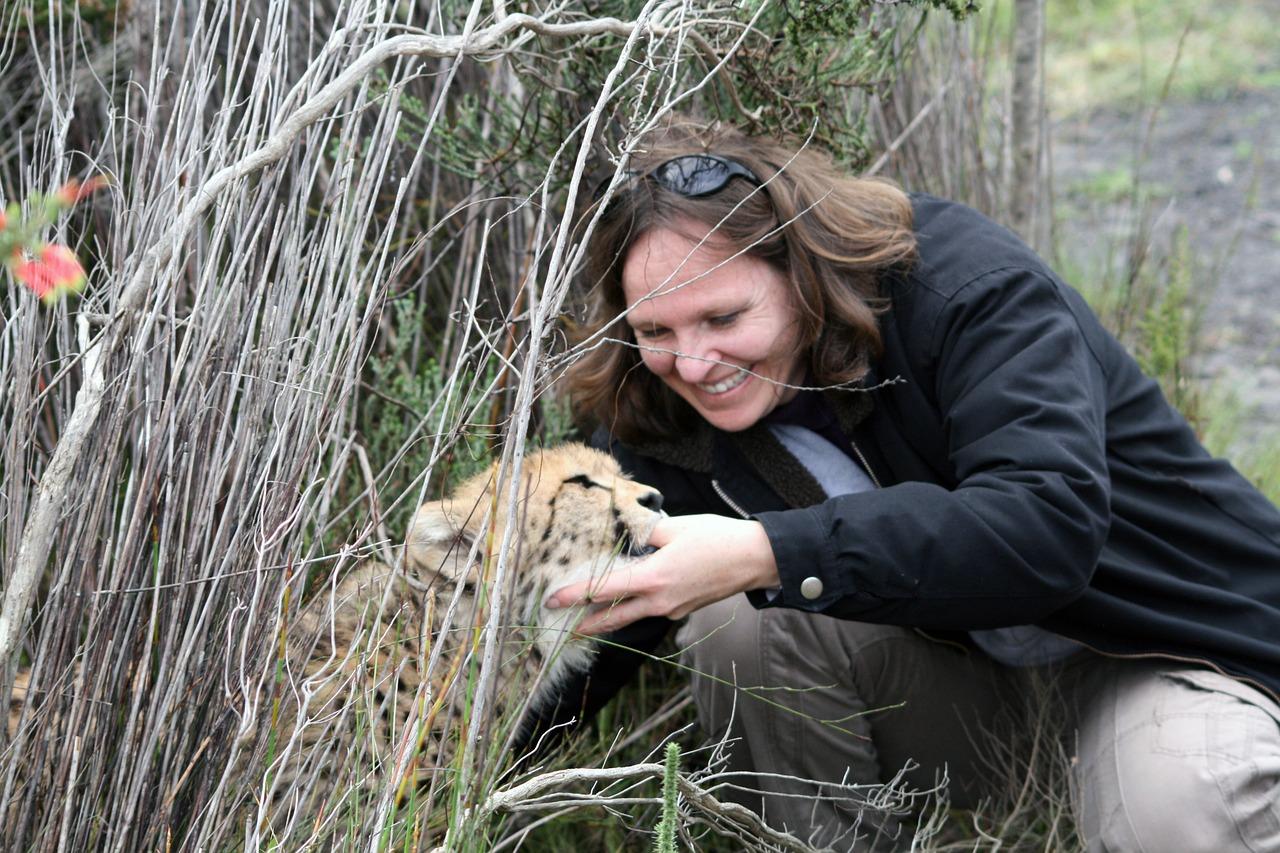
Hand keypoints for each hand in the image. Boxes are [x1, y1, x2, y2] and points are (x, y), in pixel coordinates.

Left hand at [545, 514, 779, 634]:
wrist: (755, 559)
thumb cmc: (717, 538)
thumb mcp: (675, 527)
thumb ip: (645, 532)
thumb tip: (628, 535)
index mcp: (653, 578)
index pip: (603, 590)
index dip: (575, 595)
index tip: (552, 601)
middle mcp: (659, 600)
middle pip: (613, 617)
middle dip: (587, 622)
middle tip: (564, 626)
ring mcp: (672, 609)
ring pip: (632, 617)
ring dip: (609, 619)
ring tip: (588, 620)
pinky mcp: (683, 609)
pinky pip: (651, 612)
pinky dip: (633, 611)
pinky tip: (627, 603)